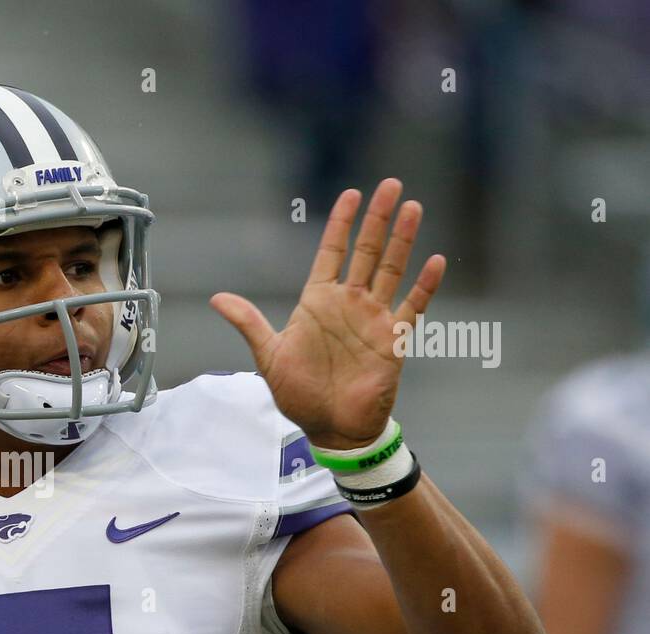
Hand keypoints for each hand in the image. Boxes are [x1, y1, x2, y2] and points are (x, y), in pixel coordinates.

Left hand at [210, 179, 445, 449]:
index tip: (351, 194)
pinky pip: (413, 306)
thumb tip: (217, 299)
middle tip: (389, 185)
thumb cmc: (300, 394)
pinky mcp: (393, 340)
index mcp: (318, 303)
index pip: (332, 253)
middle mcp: (348, 304)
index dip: (341, 224)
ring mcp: (373, 319)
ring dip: (401, 240)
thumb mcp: (269, 356)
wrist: (331, 428)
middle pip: (365, 252)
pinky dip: (425, 285)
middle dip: (376, 219)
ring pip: (391, 270)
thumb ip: (249, 323)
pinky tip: (436, 261)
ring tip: (411, 208)